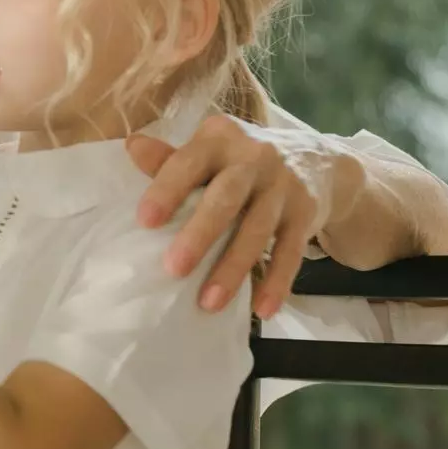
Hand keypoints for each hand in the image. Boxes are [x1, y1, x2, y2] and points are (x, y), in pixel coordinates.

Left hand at [127, 115, 347, 319]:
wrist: (315, 158)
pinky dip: (277, 282)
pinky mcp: (306, 213)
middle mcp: (254, 157)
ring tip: (209, 303)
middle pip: (225, 199)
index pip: (188, 162)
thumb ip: (171, 158)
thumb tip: (132, 147)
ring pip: (257, 231)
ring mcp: (284, 186)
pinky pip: (291, 252)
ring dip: (233, 269)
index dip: (167, 189)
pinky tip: (261, 309)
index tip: (145, 221)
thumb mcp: (210, 149)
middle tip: (173, 268)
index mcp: (220, 139)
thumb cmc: (240, 160)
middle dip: (200, 235)